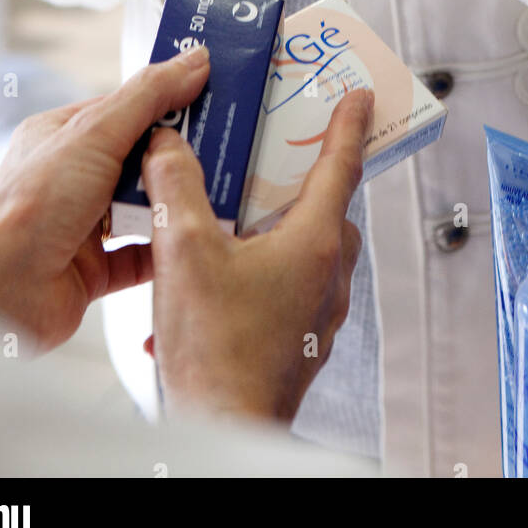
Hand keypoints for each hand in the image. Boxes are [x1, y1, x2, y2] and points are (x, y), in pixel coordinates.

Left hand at [0, 50, 211, 351]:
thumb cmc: (29, 208)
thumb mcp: (94, 136)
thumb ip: (147, 98)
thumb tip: (193, 61)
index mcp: (64, 136)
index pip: (128, 108)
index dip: (171, 101)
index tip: (217, 97)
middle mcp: (74, 177)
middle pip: (143, 157)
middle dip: (181, 155)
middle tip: (231, 147)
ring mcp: (85, 225)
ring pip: (146, 205)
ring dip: (177, 202)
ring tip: (222, 192)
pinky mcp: (96, 270)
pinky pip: (145, 254)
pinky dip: (169, 248)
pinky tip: (199, 239)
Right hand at [142, 87, 371, 422]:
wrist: (222, 429)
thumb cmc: (216, 353)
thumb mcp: (184, 250)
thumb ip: (177, 186)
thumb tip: (168, 146)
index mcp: (313, 244)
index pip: (340, 166)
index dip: (348, 125)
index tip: (360, 98)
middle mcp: (325, 277)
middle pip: (325, 210)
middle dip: (304, 182)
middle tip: (278, 158)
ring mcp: (316, 314)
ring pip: (305, 252)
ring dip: (274, 232)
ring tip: (227, 225)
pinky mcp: (299, 342)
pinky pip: (288, 290)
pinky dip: (257, 275)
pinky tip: (210, 285)